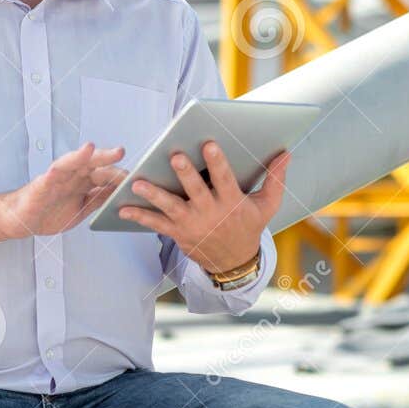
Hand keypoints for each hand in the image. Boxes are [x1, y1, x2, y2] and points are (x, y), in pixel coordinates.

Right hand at [0, 142, 126, 239]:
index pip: (103, 174)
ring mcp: (55, 179)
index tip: (136, 174)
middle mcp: (70, 176)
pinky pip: (51, 174)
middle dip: (105, 157)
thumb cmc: (48, 212)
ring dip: (81, 156)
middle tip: (121, 151)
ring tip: (91, 148)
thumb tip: (120, 193)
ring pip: (71, 163)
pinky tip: (61, 166)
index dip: (118, 174)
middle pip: (90, 164)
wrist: (20, 220)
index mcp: (81, 182)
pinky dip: (58, 168)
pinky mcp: (41, 185)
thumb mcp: (80, 209)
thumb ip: (98, 199)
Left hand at [118, 141, 289, 272]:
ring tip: (137, 184)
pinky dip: (139, 217)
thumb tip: (286, 153)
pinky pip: (155, 225)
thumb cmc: (248, 226)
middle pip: (195, 191)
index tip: (209, 144)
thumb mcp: (266, 206)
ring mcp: (191, 224)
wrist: (233, 262)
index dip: (217, 163)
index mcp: (231, 203)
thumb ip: (275, 179)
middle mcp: (210, 213)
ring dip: (154, 196)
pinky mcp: (177, 233)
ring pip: (170, 207)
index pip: (225, 179)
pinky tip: (122, 208)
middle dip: (184, 174)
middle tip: (174, 156)